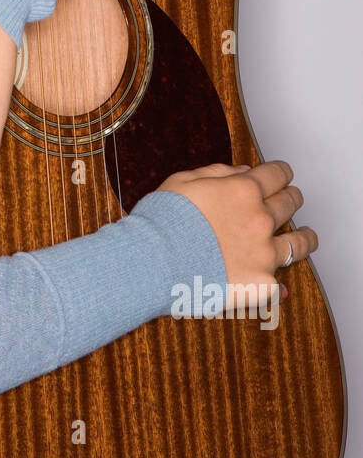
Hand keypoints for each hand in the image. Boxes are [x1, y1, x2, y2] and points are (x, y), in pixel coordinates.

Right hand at [156, 159, 317, 313]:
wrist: (151, 263)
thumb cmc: (160, 222)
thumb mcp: (183, 181)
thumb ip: (218, 173)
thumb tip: (244, 171)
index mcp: (243, 190)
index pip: (277, 174)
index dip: (280, 173)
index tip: (281, 176)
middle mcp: (261, 219)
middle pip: (291, 203)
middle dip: (289, 199)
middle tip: (289, 201)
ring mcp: (264, 253)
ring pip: (300, 243)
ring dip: (304, 237)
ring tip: (306, 237)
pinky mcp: (261, 285)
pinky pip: (278, 286)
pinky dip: (276, 285)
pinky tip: (280, 285)